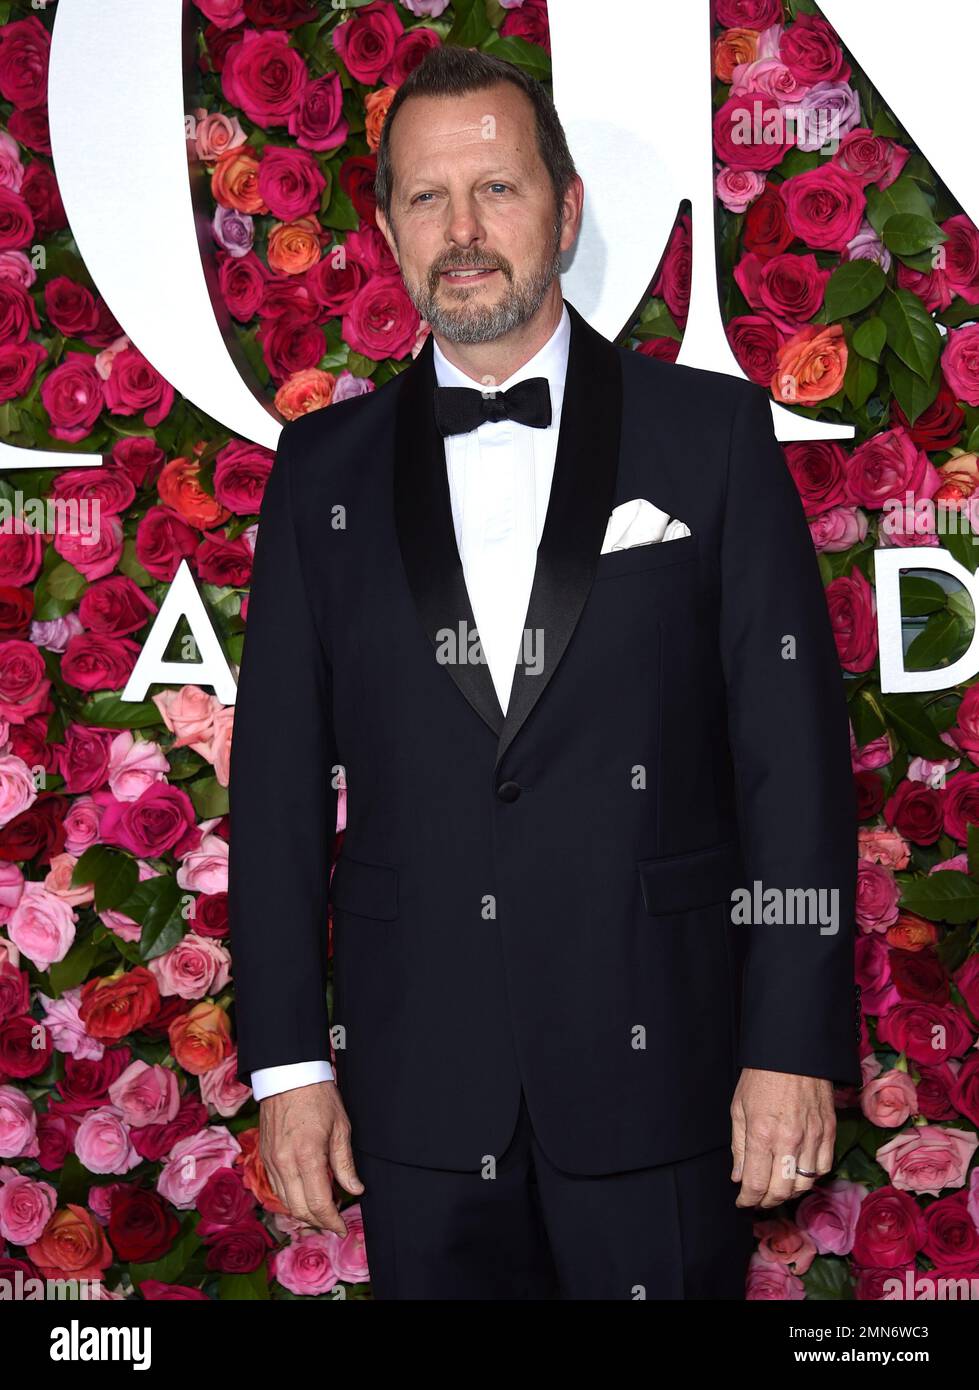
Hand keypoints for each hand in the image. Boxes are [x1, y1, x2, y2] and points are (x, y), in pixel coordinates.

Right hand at [259, 1080, 363, 1235]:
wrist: (288, 1073)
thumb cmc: (317, 1096)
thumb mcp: (340, 1127)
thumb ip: (345, 1164)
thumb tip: (355, 1190)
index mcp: (307, 1157)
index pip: (319, 1204)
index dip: (332, 1221)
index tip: (342, 1227)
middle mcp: (284, 1163)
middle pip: (300, 1210)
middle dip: (319, 1221)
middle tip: (335, 1220)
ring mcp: (271, 1160)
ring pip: (285, 1202)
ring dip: (304, 1211)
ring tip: (323, 1208)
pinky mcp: (264, 1156)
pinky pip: (276, 1187)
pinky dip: (291, 1197)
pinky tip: (305, 1193)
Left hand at [730, 1067, 834, 1208]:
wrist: (793, 1051)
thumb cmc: (761, 1076)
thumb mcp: (739, 1108)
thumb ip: (739, 1146)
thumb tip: (739, 1177)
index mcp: (762, 1134)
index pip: (756, 1184)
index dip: (747, 1200)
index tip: (742, 1201)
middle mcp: (789, 1140)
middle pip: (781, 1191)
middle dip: (766, 1201)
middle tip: (758, 1198)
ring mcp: (813, 1137)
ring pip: (804, 1185)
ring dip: (788, 1192)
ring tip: (777, 1187)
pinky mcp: (829, 1132)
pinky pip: (823, 1168)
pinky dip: (810, 1176)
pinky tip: (799, 1171)